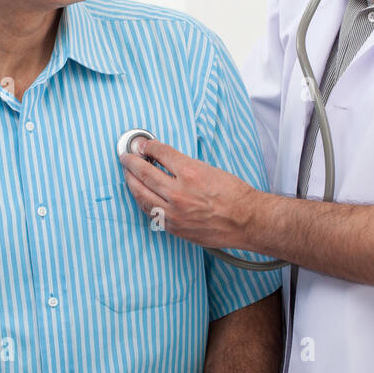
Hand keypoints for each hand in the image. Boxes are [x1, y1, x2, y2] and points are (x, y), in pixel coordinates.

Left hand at [119, 138, 257, 249]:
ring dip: (131, 182)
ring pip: (141, 194)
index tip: (143, 145)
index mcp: (191, 172)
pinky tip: (139, 195)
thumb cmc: (234, 195)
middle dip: (131, 162)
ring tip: (128, 174)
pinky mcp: (174, 227)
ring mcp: (174, 212)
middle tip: (126, 157)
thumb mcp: (210, 169)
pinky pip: (150, 212)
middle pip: (144, 173)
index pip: (161, 153)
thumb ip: (184, 165)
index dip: (149, 146)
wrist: (247, 221)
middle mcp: (180, 192)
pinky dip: (142, 201)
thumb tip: (164, 158)